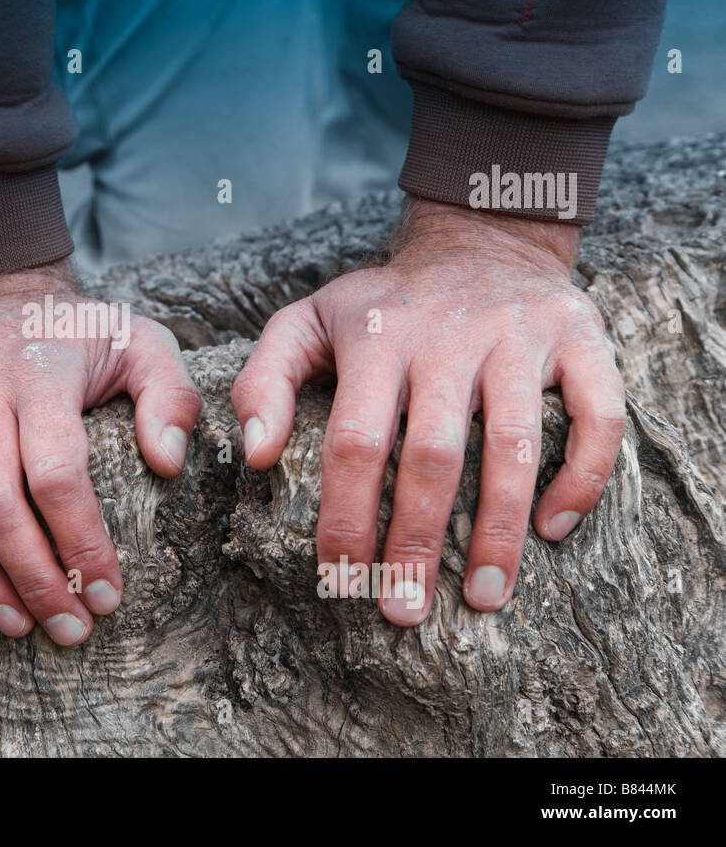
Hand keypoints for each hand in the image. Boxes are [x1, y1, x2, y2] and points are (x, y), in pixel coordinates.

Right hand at [0, 260, 201, 644]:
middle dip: (35, 580)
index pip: (57, 477)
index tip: (107, 596)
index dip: (82, 545)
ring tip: (15, 621)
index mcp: (40, 373)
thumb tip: (168, 462)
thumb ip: (170, 395)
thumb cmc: (74, 333)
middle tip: (68, 628)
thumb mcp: (142, 342)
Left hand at [232, 199, 625, 624]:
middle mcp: (447, 335)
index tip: (340, 578)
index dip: (345, 515)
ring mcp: (518, 335)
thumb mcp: (306, 322)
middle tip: (404, 611)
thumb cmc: (381, 306)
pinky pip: (596, 415)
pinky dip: (582, 477)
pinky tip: (554, 529)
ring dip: (499, 530)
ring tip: (483, 597)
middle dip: (415, 542)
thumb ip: (263, 380)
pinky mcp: (579, 338)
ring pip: (512, 444)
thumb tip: (256, 455)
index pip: (353, 439)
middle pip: (430, 454)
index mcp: (375, 336)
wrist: (478, 242)